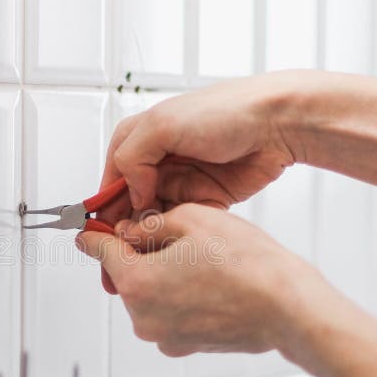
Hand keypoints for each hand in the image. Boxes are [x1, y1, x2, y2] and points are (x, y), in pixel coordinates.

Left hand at [76, 204, 331, 357]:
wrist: (288, 309)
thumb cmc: (249, 266)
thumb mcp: (194, 220)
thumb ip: (150, 223)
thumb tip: (129, 229)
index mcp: (138, 282)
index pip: (100, 251)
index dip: (96, 233)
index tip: (87, 229)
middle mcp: (143, 316)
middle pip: (125, 273)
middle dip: (139, 252)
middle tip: (173, 235)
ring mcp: (163, 335)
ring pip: (146, 293)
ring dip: (160, 274)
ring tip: (200, 260)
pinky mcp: (183, 345)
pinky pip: (166, 313)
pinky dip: (176, 296)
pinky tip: (206, 282)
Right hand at [97, 71, 307, 292]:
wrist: (276, 123)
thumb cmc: (225, 112)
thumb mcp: (162, 125)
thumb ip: (132, 157)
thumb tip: (128, 192)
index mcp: (138, 139)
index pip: (110, 183)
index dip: (104, 215)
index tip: (100, 242)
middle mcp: (156, 161)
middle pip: (129, 207)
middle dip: (123, 236)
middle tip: (119, 264)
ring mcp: (180, 180)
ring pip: (154, 219)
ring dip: (149, 239)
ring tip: (145, 259)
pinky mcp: (204, 197)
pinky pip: (182, 222)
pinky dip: (176, 235)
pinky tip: (172, 248)